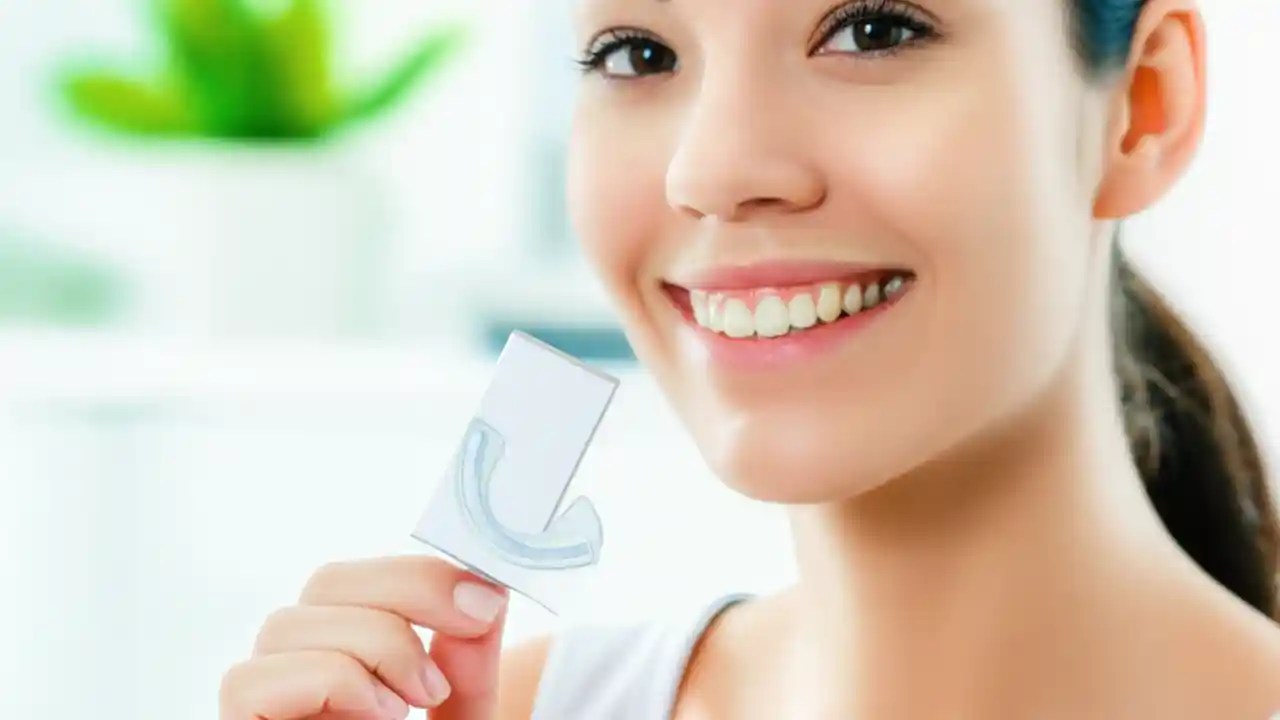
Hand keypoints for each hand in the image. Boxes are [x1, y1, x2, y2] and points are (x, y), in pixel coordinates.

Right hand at [220, 555, 509, 718]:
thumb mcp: (462, 716)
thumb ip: (470, 668)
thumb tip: (485, 589)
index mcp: (345, 657)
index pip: (357, 579)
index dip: (419, 572)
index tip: (488, 598)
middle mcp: (294, 673)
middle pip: (323, 584)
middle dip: (406, 595)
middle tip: (467, 636)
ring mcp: (265, 703)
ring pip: (287, 624)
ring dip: (372, 646)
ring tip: (416, 701)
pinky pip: (251, 680)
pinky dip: (328, 680)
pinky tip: (379, 715)